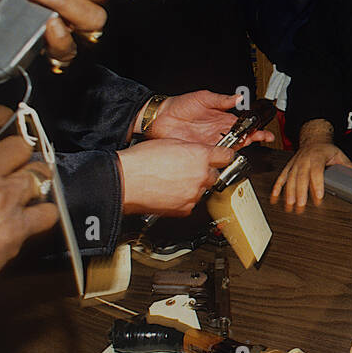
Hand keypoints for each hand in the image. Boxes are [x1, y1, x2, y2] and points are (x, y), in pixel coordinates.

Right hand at [0, 104, 57, 323]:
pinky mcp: (15, 229)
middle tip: (11, 168)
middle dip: (18, 156)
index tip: (5, 121)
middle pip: (20, 145)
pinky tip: (27, 218)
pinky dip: (41, 214)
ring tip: (19, 193)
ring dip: (32, 183)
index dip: (0, 116)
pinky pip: (48, 211)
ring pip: (39, 174)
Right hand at [118, 139, 234, 215]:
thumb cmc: (141, 161)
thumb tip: (196, 152)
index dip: (223, 156)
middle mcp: (201, 175)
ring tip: (173, 181)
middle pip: (214, 175)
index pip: (226, 156)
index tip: (223, 158)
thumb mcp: (170, 143)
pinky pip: (191, 203)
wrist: (125, 181)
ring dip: (193, 186)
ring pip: (202, 189)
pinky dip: (184, 199)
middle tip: (188, 171)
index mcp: (199, 156)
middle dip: (205, 173)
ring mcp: (194, 193)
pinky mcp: (186, 208)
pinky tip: (170, 192)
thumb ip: (190, 149)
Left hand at [144, 90, 274, 146]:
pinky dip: (223, 157)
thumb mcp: (203, 98)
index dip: (255, 129)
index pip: (242, 125)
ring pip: (230, 149)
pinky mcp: (201, 151)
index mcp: (222, 119)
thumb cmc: (179, 105)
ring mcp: (210, 143)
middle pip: (241, 139)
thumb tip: (239, 98)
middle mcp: (218, 132)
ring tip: (248, 144)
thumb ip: (222, 100)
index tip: (264, 132)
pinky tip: (229, 156)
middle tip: (263, 139)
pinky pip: (215, 156)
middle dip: (254, 139)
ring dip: (241, 148)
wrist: (159, 118)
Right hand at [271, 142, 351, 210]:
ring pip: (290, 178)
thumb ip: (347, 166)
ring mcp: (296, 163)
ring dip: (289, 192)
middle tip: (301, 204)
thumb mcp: (339, 155)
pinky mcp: (290, 166)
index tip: (319, 195)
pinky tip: (275, 195)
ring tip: (290, 204)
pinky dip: (278, 186)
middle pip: (302, 177)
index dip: (317, 183)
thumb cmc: (326, 149)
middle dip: (301, 191)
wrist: (313, 139)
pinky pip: (282, 176)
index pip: (317, 171)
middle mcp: (305, 160)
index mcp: (318, 156)